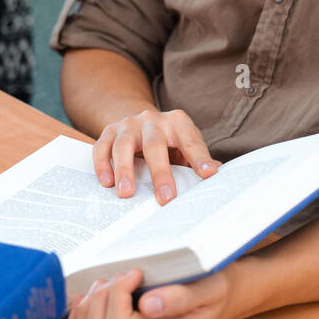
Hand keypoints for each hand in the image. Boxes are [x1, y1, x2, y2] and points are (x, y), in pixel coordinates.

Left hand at [65, 267, 235, 318]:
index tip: (134, 272)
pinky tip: (91, 298)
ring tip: (106, 285)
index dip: (117, 292)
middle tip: (118, 277)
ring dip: (89, 309)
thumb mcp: (208, 287)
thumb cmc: (214, 289)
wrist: (222, 300)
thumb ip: (180, 297)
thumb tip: (148, 305)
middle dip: (100, 300)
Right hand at [94, 108, 221, 204]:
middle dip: (160, 173)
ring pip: (124, 145)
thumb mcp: (185, 146)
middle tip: (166, 199)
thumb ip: (198, 159)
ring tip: (126, 194)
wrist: (140, 122)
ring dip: (125, 170)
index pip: (190, 141)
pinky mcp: (109, 131)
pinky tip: (106, 182)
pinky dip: (103, 164)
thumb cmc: (168, 141)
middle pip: (155, 145)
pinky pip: (102, 146)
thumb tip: (216, 174)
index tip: (208, 175)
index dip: (199, 158)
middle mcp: (152, 120)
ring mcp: (129, 124)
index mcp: (177, 123)